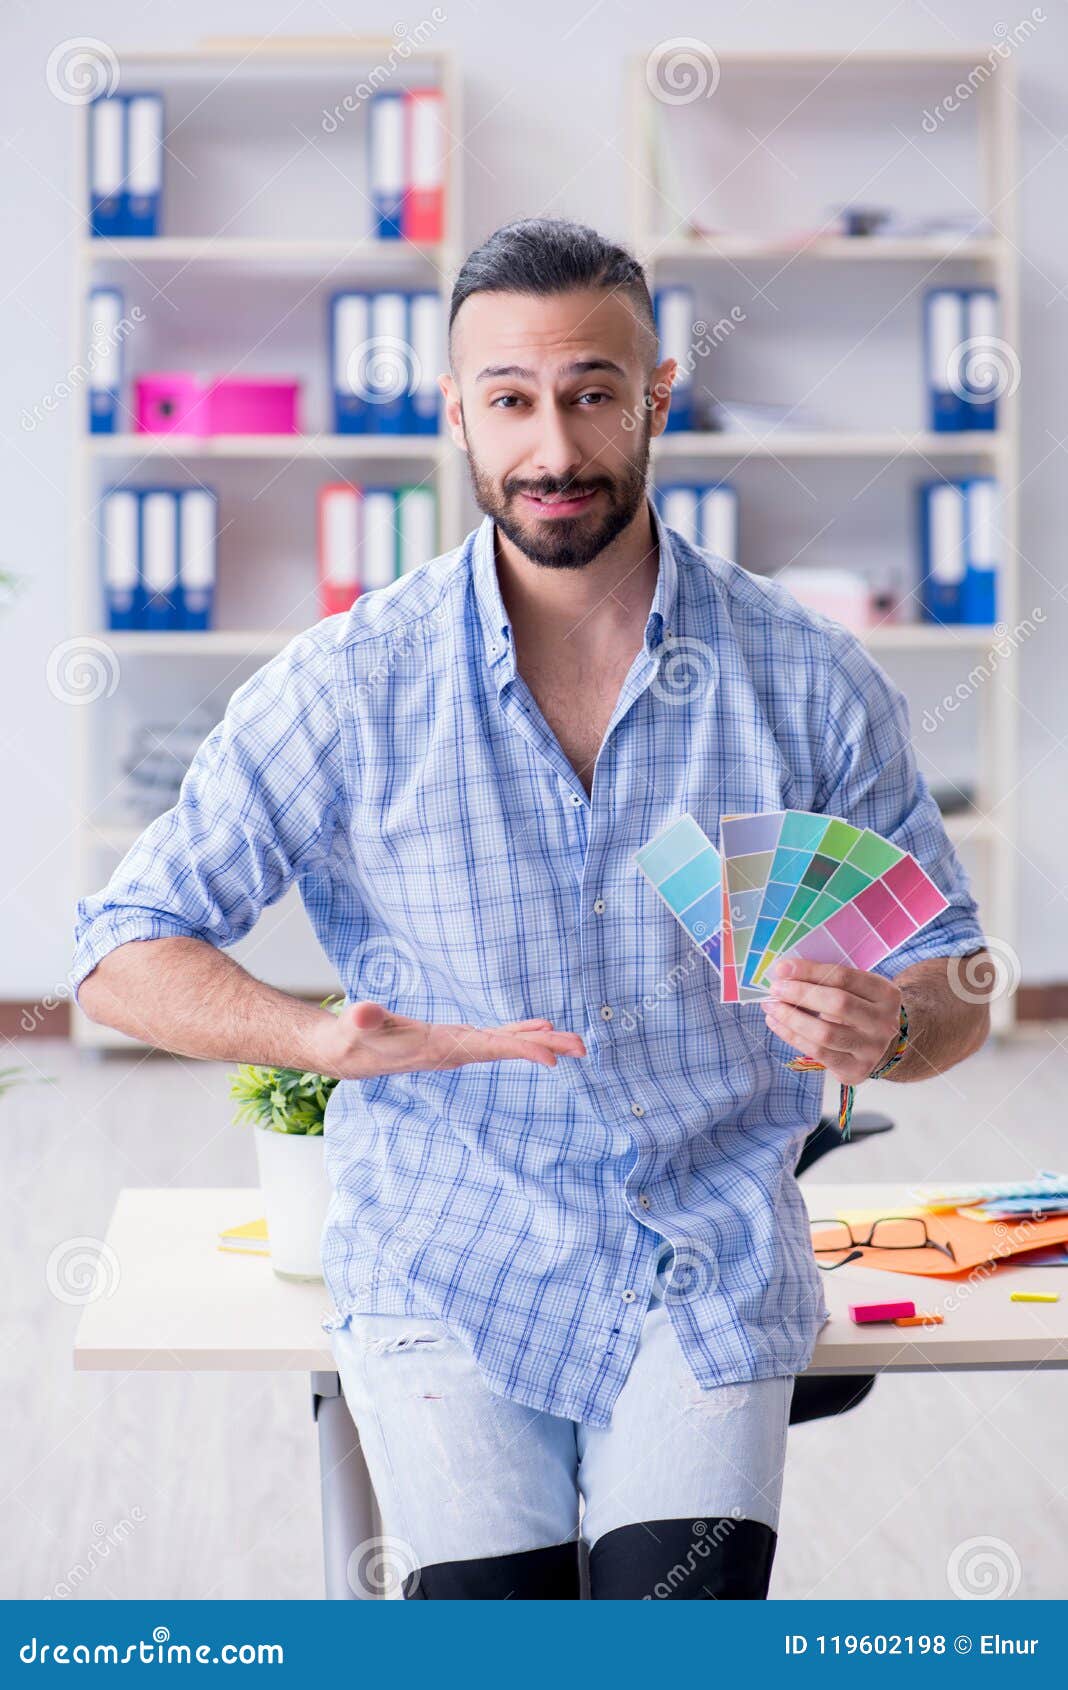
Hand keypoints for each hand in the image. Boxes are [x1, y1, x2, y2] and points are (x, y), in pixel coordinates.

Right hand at [316, 1001, 587, 1079]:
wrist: (348, 1054)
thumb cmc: (352, 1039)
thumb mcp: (354, 1026)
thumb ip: (361, 1019)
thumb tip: (365, 1013)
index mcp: (441, 1048)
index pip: (488, 1048)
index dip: (520, 1049)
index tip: (553, 1058)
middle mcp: (456, 1051)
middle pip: (508, 1048)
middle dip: (545, 1048)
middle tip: (583, 1048)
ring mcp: (457, 1047)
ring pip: (506, 1043)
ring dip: (540, 1042)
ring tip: (574, 1042)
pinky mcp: (454, 1040)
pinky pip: (495, 1037)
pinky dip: (519, 1032)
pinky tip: (540, 1029)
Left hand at [761, 959, 900, 1085]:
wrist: (882, 1048)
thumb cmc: (860, 1011)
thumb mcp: (856, 991)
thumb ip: (829, 981)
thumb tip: (785, 972)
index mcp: (886, 994)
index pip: (844, 977)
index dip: (810, 971)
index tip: (782, 969)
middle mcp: (883, 1022)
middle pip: (837, 1003)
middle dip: (800, 994)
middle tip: (775, 989)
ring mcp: (871, 1049)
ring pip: (825, 1032)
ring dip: (791, 1018)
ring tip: (770, 1007)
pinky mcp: (856, 1069)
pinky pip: (817, 1052)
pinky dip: (792, 1036)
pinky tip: (777, 1024)